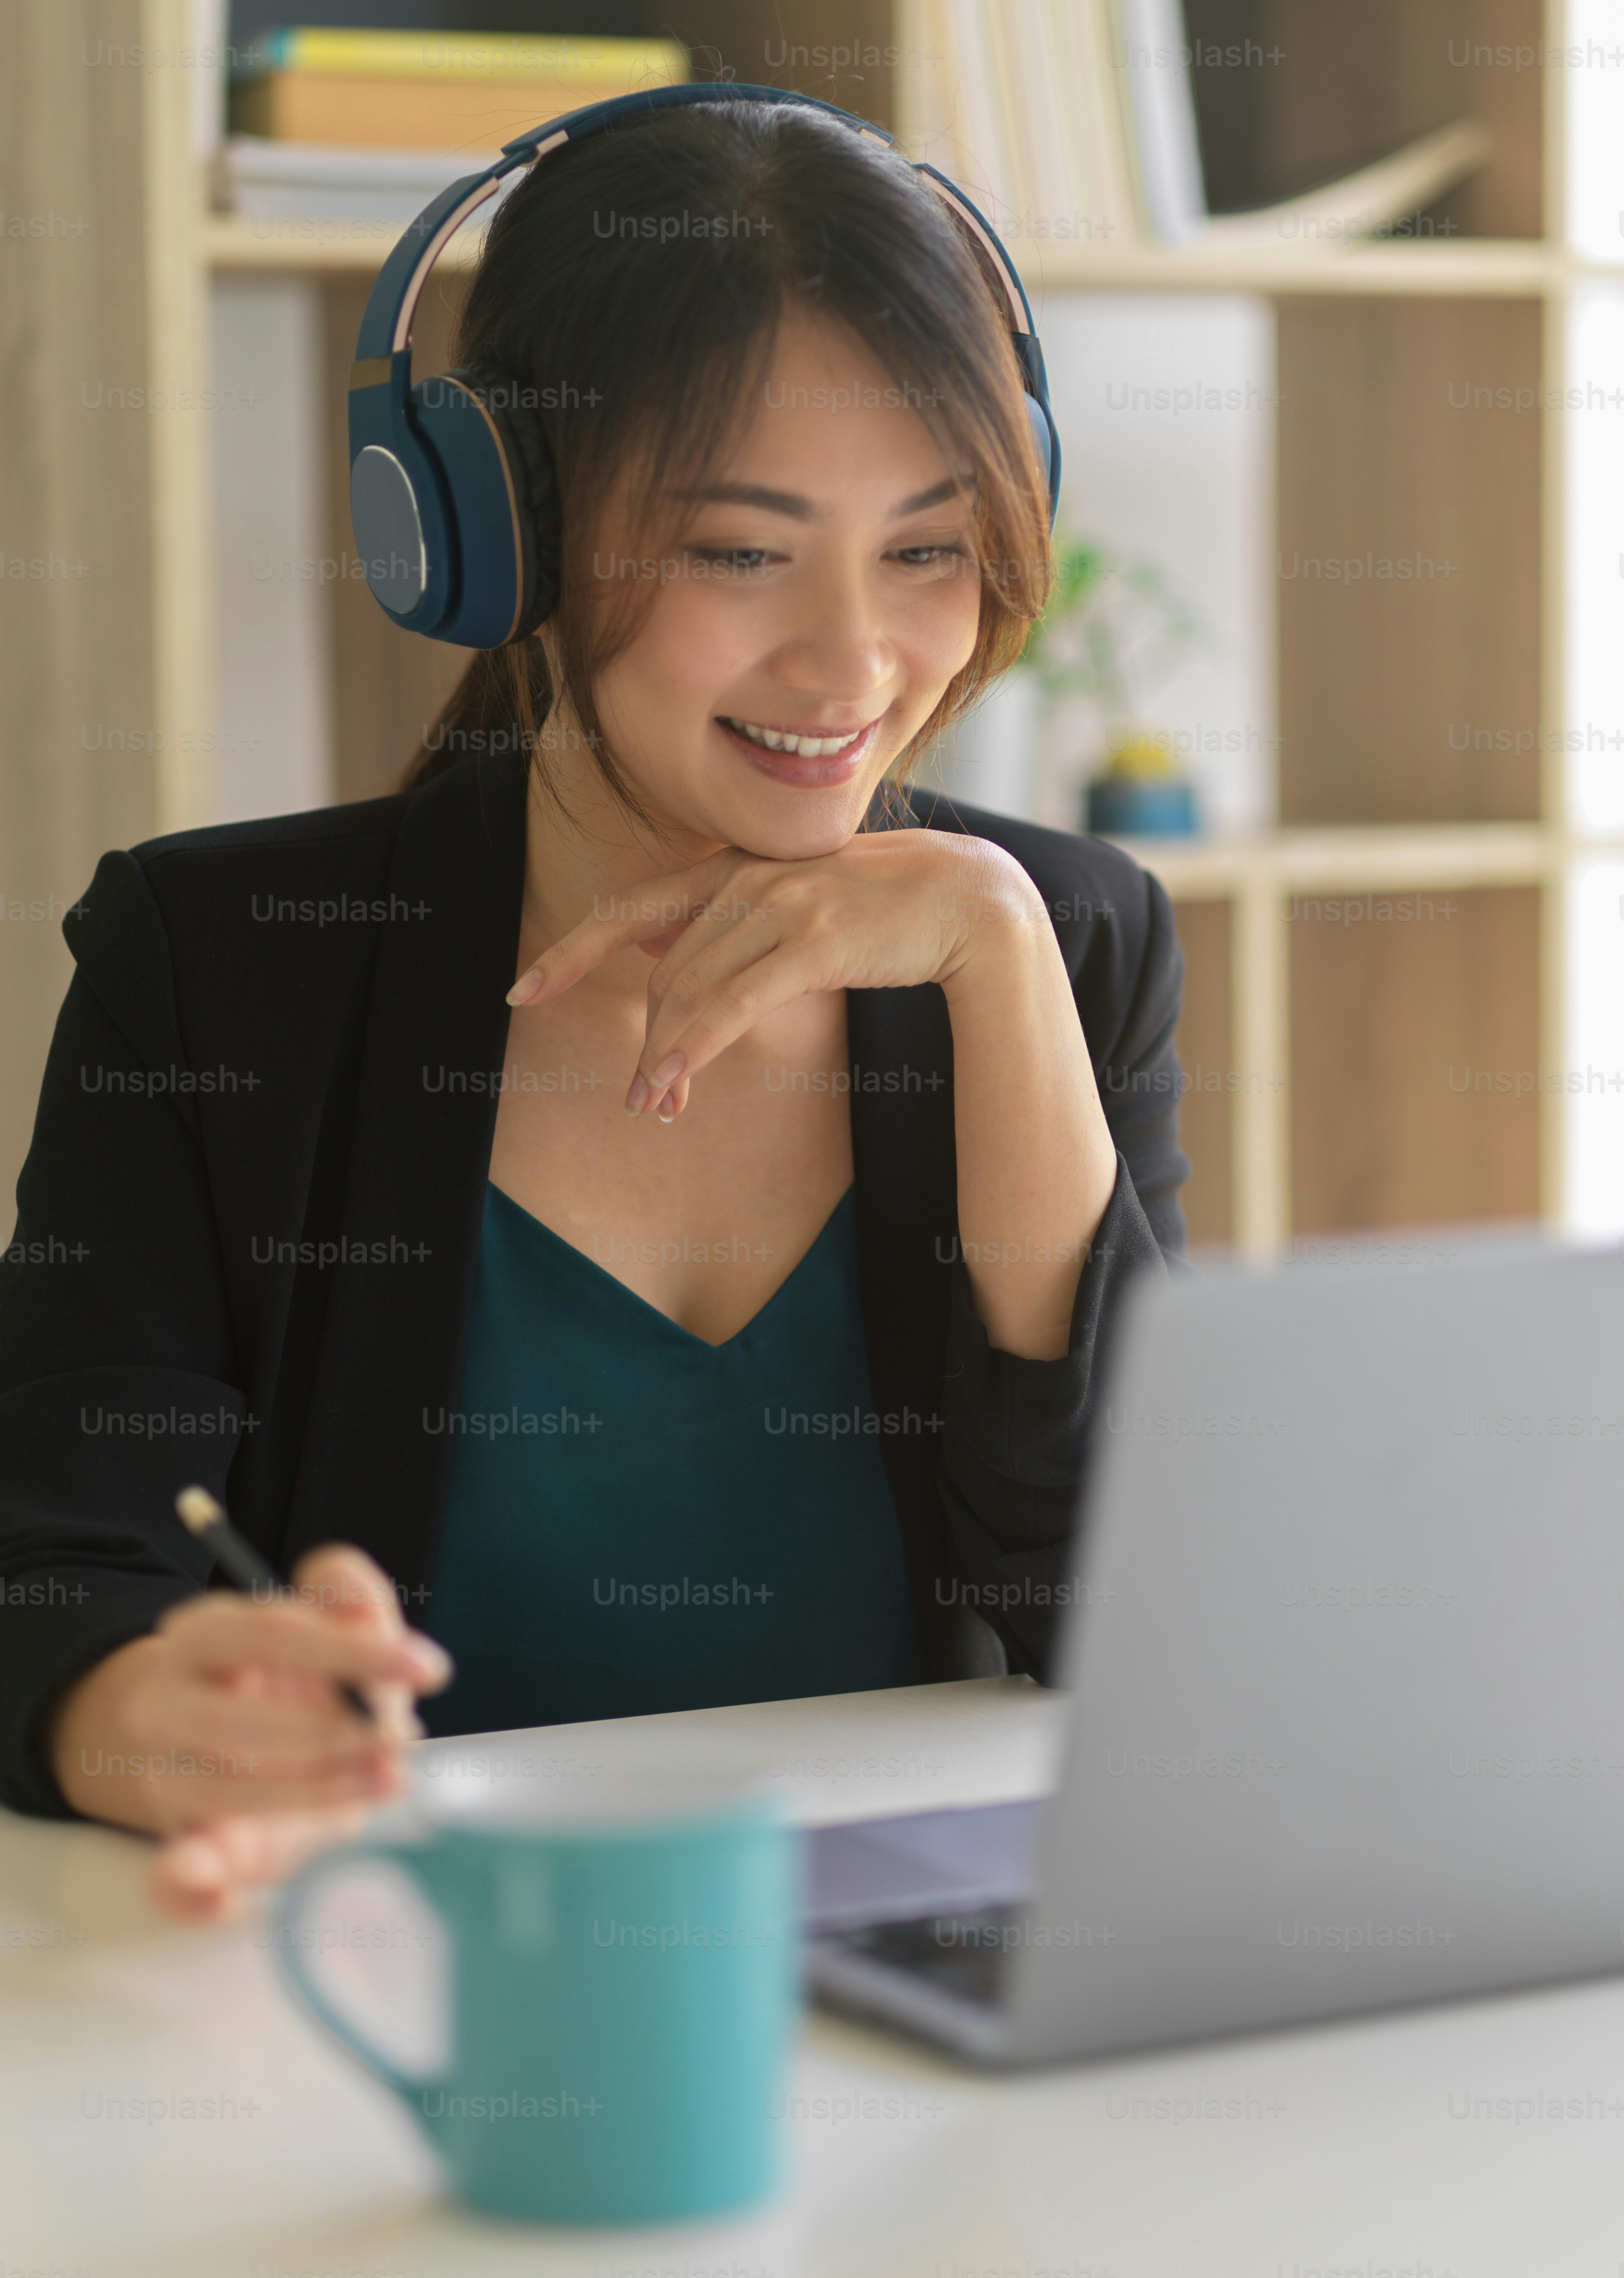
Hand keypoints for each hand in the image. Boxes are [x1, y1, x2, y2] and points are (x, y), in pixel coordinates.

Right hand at [48, 1544, 451, 1922]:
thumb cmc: (286, 1678)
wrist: (217, 1737)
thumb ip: (351, 1602)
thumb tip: (370, 1617)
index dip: (352, 1651)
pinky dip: (191, 1887)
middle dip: (329, 1734)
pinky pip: (170, 1872)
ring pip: (221, 1792)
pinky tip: (226, 1898)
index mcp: (203, 1635)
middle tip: (398, 1738)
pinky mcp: (179, 1841)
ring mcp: (165, 1776)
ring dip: (311, 1793)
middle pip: (234, 1722)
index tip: (428, 1669)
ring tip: (384, 1780)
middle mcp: (166, 1704)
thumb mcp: (325, 1628)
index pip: (272, 1634)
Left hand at [505, 832, 1045, 1117]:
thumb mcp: (793, 904)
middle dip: (647, 1038)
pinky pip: (733, 1001)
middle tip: (643, 1097)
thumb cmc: (879, 908)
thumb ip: (731, 922)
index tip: (523, 991)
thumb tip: (670, 957)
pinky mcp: (812, 940)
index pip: (629, 910)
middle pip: (664, 970)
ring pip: (691, 990)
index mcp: (732, 869)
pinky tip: (675, 1079)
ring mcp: (778, 905)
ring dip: (666, 1055)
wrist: (964, 896)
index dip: (571, 951)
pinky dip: (696, 1043)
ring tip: (655, 1106)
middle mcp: (744, 879)